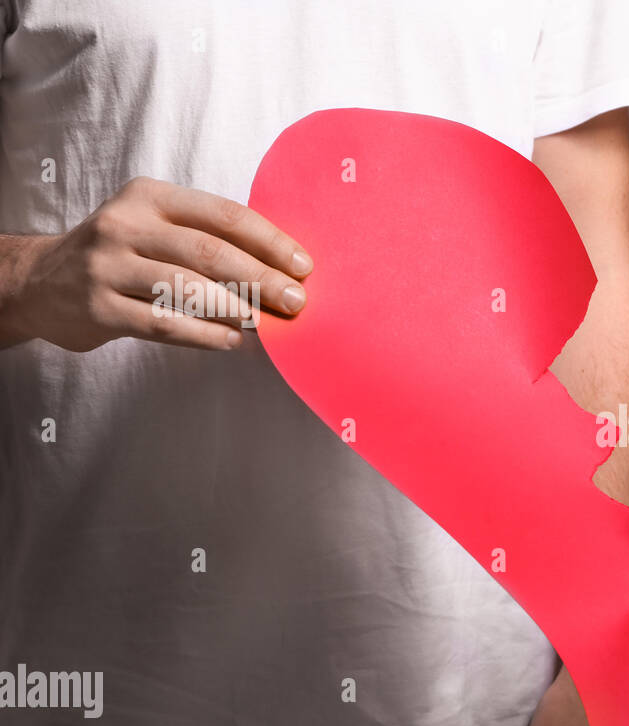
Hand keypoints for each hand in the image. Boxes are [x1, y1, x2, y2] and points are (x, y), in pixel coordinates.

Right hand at [4, 176, 311, 351]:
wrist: (41, 281)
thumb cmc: (121, 255)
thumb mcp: (154, 227)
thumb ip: (206, 240)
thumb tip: (279, 271)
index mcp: (150, 197)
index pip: (223, 215)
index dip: (269, 241)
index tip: (303, 265)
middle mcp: (126, 225)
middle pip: (210, 252)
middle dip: (261, 278)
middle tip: (296, 301)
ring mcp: (107, 266)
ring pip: (186, 288)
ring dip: (235, 308)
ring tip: (266, 323)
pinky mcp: (98, 307)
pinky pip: (163, 323)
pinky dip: (203, 334)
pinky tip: (230, 341)